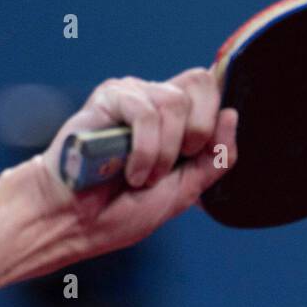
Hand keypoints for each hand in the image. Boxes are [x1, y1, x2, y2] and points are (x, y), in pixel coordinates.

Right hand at [22, 67, 237, 266]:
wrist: (74, 222)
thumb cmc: (119, 213)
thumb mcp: (183, 193)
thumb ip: (214, 158)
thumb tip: (231, 114)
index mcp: (174, 122)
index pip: (211, 92)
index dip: (213, 119)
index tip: (193, 155)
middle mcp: (154, 102)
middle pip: (200, 83)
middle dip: (196, 133)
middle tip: (171, 164)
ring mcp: (132, 98)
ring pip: (176, 103)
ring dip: (163, 154)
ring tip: (139, 177)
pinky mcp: (109, 99)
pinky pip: (146, 112)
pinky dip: (144, 150)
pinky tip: (128, 170)